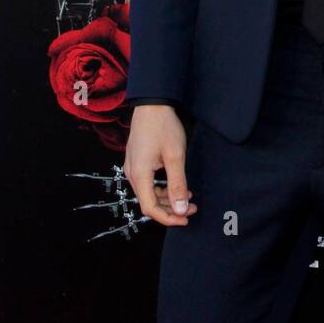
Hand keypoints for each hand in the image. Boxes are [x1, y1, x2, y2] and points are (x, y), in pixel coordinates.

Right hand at [124, 104, 197, 226]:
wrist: (152, 104)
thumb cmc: (163, 127)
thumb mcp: (175, 156)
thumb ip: (177, 184)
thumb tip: (180, 209)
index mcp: (139, 174)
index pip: (150, 208)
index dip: (168, 218)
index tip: (185, 218)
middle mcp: (132, 173)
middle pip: (148, 202)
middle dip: (171, 209)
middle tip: (192, 208)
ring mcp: (132, 167)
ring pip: (148, 193)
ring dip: (167, 199)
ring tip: (188, 198)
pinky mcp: (137, 162)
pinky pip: (147, 183)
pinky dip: (162, 188)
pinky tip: (177, 186)